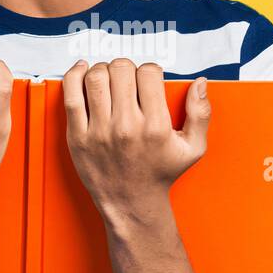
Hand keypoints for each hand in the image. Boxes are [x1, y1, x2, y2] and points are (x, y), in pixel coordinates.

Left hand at [61, 58, 210, 215]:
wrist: (131, 204)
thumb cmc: (160, 174)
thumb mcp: (193, 148)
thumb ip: (200, 113)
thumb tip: (200, 82)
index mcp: (155, 126)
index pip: (149, 72)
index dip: (150, 70)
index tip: (148, 80)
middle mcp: (126, 127)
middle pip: (121, 69)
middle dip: (126, 67)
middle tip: (127, 79)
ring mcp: (99, 132)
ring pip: (96, 77)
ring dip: (102, 70)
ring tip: (108, 79)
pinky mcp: (77, 137)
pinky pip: (71, 96)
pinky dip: (74, 76)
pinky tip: (82, 70)